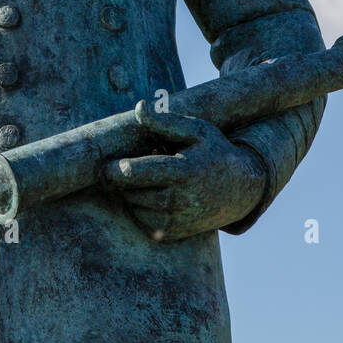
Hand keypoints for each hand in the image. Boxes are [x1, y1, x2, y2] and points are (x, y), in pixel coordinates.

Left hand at [101, 113, 266, 241]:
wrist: (240, 190)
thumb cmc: (213, 152)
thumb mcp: (196, 130)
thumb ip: (164, 121)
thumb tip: (138, 107)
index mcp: (182, 172)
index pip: (133, 174)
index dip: (112, 168)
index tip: (101, 161)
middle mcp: (178, 201)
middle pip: (128, 192)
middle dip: (120, 178)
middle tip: (128, 164)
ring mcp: (175, 222)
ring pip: (132, 208)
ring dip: (130, 193)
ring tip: (149, 177)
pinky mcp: (171, 235)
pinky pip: (140, 221)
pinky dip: (139, 207)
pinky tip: (153, 192)